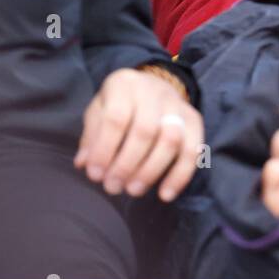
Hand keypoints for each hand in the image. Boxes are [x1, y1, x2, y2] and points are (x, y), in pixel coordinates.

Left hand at [75, 67, 203, 202]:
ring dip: (150, 171)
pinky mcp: (194, 120)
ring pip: (170, 140)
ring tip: (133, 190)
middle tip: (113, 187)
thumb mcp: (98, 110)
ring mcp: (177, 104)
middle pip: (145, 130)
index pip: (116, 118)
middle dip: (127, 165)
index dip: (104, 150)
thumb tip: (84, 163)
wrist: (152, 86)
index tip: (95, 175)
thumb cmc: (119, 104)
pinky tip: (164, 194)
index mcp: (124, 84)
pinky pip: (193, 150)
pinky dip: (180, 176)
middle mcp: (153, 90)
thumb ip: (91, 136)